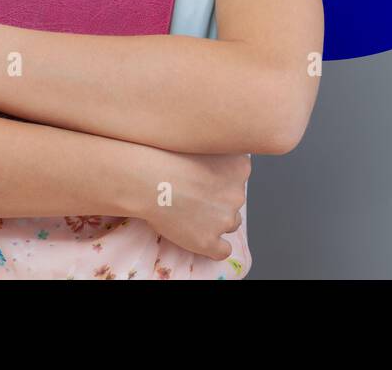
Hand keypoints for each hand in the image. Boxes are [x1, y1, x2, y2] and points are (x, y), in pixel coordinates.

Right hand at [134, 149, 251, 260]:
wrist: (150, 179)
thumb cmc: (169, 155)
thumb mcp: (204, 141)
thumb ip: (218, 150)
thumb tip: (217, 161)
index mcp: (240, 166)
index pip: (240, 176)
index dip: (222, 177)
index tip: (204, 176)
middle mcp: (238, 193)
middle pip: (235, 199)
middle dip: (219, 199)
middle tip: (194, 194)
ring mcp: (225, 219)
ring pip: (231, 223)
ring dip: (217, 220)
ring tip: (192, 212)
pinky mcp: (209, 241)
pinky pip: (222, 251)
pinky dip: (214, 247)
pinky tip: (200, 238)